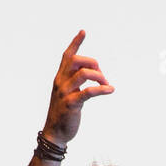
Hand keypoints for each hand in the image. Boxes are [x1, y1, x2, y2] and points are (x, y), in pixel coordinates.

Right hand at [44, 30, 113, 145]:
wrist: (55, 133)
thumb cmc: (64, 114)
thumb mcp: (68, 94)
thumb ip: (76, 83)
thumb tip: (91, 75)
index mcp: (60, 78)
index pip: (67, 56)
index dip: (75, 43)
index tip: (84, 31)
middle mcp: (61, 81)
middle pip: (77, 61)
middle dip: (93, 64)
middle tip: (103, 77)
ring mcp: (65, 92)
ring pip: (83, 74)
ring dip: (100, 77)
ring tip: (107, 85)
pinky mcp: (72, 104)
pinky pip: (88, 92)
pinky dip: (102, 89)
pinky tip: (110, 90)